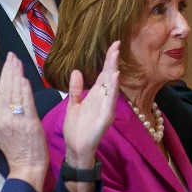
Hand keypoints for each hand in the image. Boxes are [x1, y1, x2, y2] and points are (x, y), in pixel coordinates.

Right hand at [0, 56, 48, 187]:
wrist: (26, 167)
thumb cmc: (17, 150)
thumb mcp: (3, 131)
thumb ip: (0, 112)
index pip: (0, 93)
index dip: (4, 76)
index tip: (7, 62)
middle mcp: (4, 118)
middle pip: (6, 90)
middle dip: (9, 71)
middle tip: (12, 56)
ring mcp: (16, 121)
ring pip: (15, 94)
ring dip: (17, 76)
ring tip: (17, 62)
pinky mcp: (29, 123)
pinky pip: (26, 104)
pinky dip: (25, 91)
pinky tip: (24, 80)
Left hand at [59, 43, 120, 169]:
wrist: (76, 148)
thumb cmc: (76, 128)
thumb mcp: (73, 104)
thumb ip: (76, 89)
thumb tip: (77, 71)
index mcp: (96, 95)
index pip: (104, 73)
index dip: (108, 59)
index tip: (114, 44)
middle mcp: (103, 98)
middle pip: (109, 75)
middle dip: (113, 60)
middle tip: (117, 44)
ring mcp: (106, 107)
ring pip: (112, 85)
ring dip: (114, 70)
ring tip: (115, 55)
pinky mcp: (106, 117)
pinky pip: (111, 101)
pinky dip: (113, 89)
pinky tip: (115, 77)